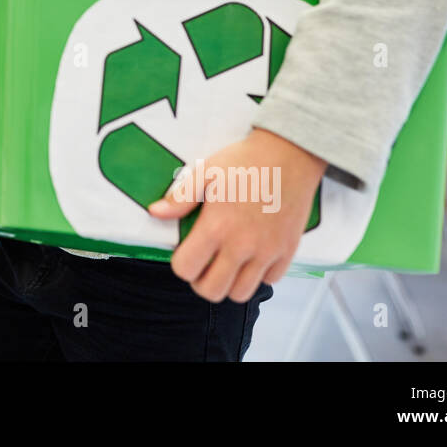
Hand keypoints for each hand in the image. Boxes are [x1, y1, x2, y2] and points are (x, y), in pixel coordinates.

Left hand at [148, 127, 326, 303]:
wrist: (290, 153)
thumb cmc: (246, 160)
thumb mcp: (206, 172)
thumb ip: (180, 197)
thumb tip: (156, 212)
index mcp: (217, 226)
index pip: (187, 270)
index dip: (181, 264)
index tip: (186, 252)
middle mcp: (242, 245)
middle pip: (212, 291)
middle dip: (201, 281)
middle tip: (203, 264)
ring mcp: (268, 251)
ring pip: (242, 293)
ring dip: (230, 283)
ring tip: (227, 263)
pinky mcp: (288, 250)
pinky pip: (271, 280)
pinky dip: (259, 274)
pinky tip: (253, 256)